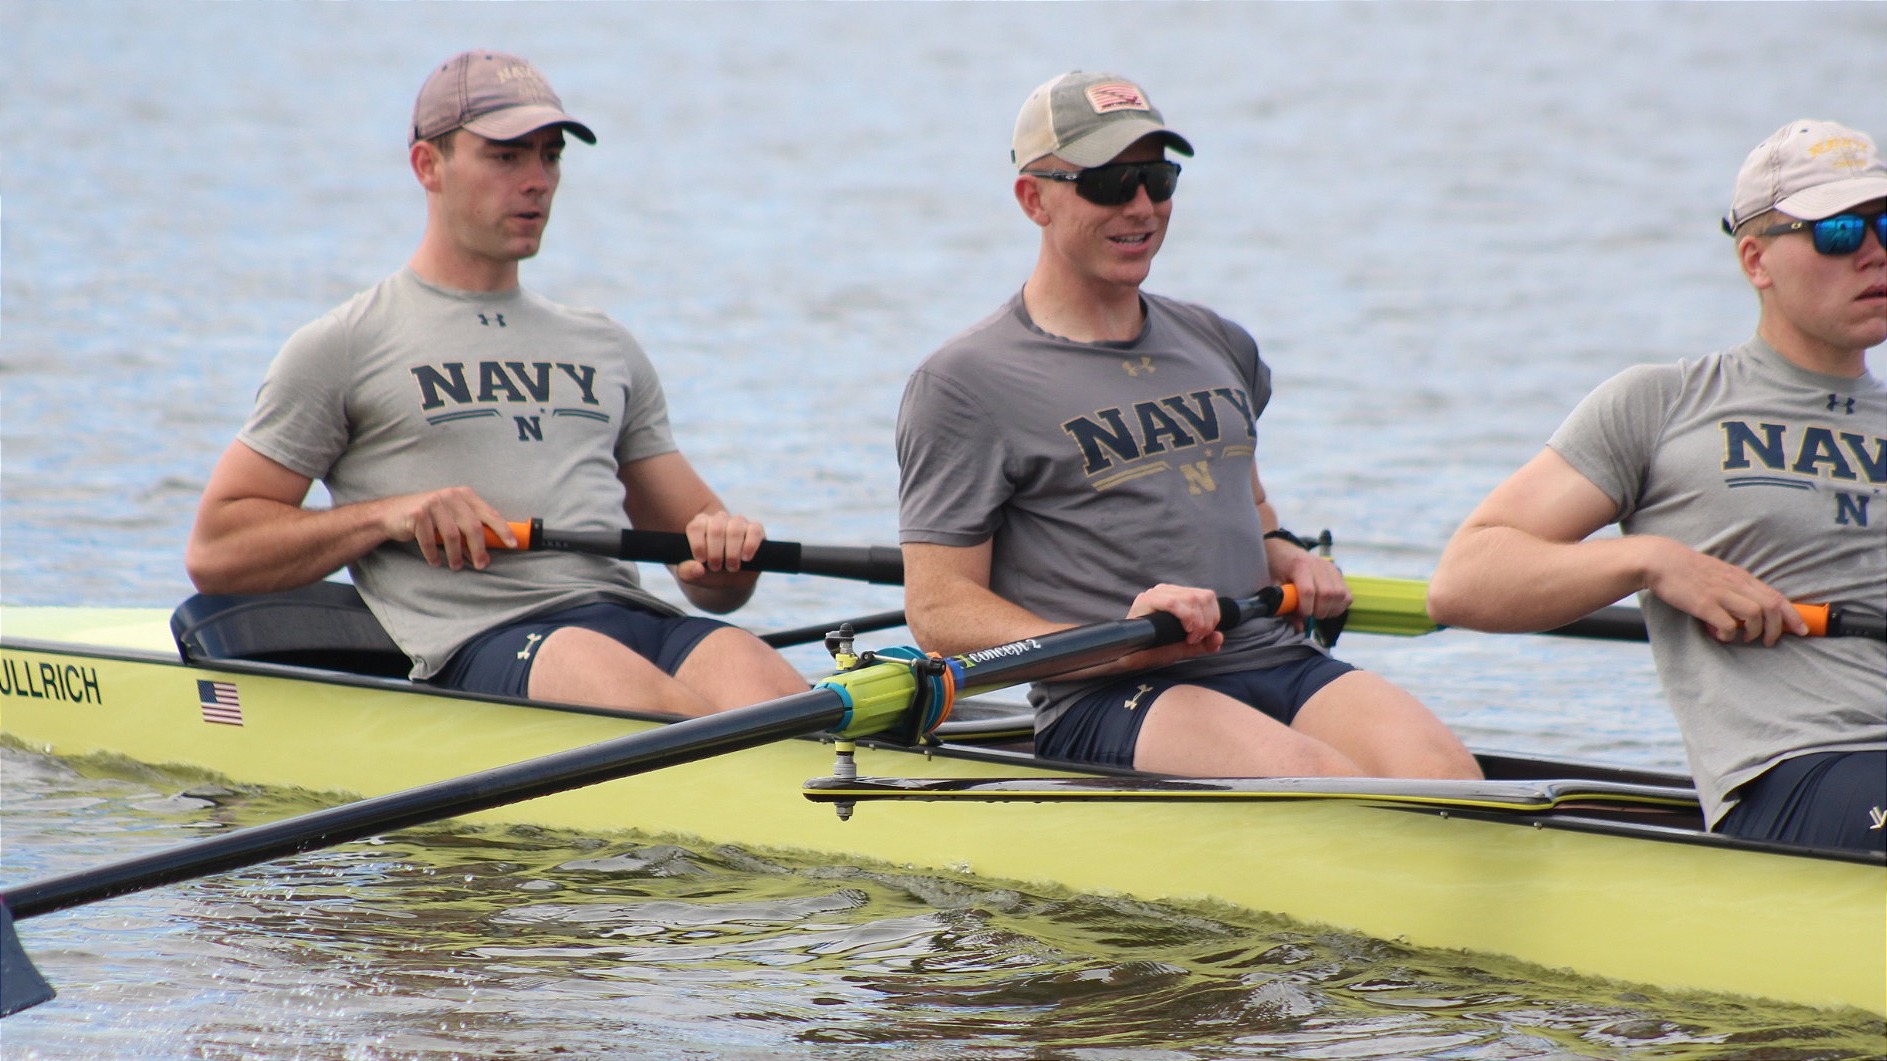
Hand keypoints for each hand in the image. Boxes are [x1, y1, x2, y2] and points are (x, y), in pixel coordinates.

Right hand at [382, 486, 512, 570]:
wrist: (392, 514)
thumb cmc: (428, 518)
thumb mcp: (452, 516)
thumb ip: (469, 526)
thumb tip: (488, 550)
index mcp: (464, 495)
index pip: (489, 513)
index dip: (503, 530)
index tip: (512, 545)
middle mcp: (450, 496)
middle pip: (473, 527)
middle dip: (479, 550)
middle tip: (481, 565)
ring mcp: (433, 503)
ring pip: (452, 536)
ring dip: (456, 556)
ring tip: (456, 566)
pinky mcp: (418, 514)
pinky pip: (430, 540)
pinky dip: (434, 555)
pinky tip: (436, 561)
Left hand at [674, 509, 764, 587]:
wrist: (728, 580)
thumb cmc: (706, 573)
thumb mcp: (691, 576)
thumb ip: (686, 572)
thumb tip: (698, 568)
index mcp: (700, 524)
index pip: (696, 527)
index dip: (699, 544)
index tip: (701, 560)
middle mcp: (719, 519)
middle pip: (716, 529)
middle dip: (715, 554)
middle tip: (716, 568)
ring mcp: (738, 523)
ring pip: (735, 529)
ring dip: (732, 552)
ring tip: (731, 567)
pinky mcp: (755, 530)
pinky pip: (754, 531)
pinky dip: (750, 545)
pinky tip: (745, 558)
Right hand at [1110, 583, 1225, 671]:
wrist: (1128, 658)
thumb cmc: (1153, 650)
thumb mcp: (1184, 647)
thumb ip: (1203, 643)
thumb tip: (1219, 636)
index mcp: (1177, 596)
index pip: (1207, 595)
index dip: (1213, 616)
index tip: (1204, 635)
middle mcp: (1167, 591)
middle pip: (1203, 596)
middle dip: (1207, 621)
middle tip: (1196, 639)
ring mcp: (1156, 594)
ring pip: (1192, 598)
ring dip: (1198, 621)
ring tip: (1189, 638)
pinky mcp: (1146, 601)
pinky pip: (1175, 603)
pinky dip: (1186, 617)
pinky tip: (1185, 631)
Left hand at [1274, 548, 1349, 621]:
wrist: (1285, 550)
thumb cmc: (1278, 569)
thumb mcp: (1275, 586)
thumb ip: (1285, 606)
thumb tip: (1300, 628)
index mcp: (1299, 566)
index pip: (1308, 591)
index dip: (1306, 608)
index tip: (1301, 614)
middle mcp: (1318, 565)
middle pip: (1327, 594)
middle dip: (1319, 611)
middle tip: (1311, 614)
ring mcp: (1330, 568)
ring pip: (1340, 594)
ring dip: (1331, 609)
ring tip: (1320, 612)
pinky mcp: (1337, 572)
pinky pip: (1347, 594)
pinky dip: (1341, 605)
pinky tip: (1329, 607)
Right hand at [1642, 538, 1808, 644]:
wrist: (1661, 561)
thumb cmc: (1688, 569)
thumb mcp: (1719, 573)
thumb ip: (1736, 587)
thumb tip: (1747, 608)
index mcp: (1741, 577)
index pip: (1777, 596)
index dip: (1793, 615)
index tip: (1801, 629)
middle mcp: (1736, 584)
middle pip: (1772, 608)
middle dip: (1777, 629)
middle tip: (1768, 641)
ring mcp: (1720, 593)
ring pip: (1755, 615)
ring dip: (1753, 632)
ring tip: (1742, 637)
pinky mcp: (1704, 604)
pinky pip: (1727, 624)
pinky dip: (1728, 634)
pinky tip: (1719, 634)